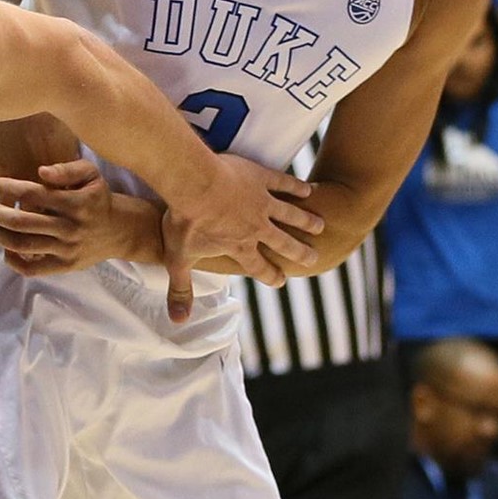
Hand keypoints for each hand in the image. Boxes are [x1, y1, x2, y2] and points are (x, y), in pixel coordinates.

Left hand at [0, 159, 118, 274]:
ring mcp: (66, 250)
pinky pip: (32, 269)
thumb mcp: (91, 175)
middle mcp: (70, 228)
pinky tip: (5, 248)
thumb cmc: (98, 199)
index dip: (9, 187)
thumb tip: (41, 171)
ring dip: (0, 235)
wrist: (118, 231)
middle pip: (22, 223)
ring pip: (23, 246)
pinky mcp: (64, 266)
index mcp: (75, 203)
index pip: (33, 194)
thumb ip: (67, 169)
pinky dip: (13, 261)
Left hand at [159, 156, 321, 320]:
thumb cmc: (185, 221)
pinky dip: (297, 187)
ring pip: (291, 214)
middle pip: (284, 243)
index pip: (258, 267)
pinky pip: (284, 184)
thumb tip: (178, 320)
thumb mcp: (178, 259)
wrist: (192, 183)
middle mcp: (256, 227)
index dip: (269, 276)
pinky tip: (308, 189)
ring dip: (306, 221)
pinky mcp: (261, 178)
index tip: (280, 281)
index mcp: (239, 246)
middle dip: (299, 252)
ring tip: (320, 226)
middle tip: (313, 259)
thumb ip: (180, 290)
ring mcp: (262, 202)